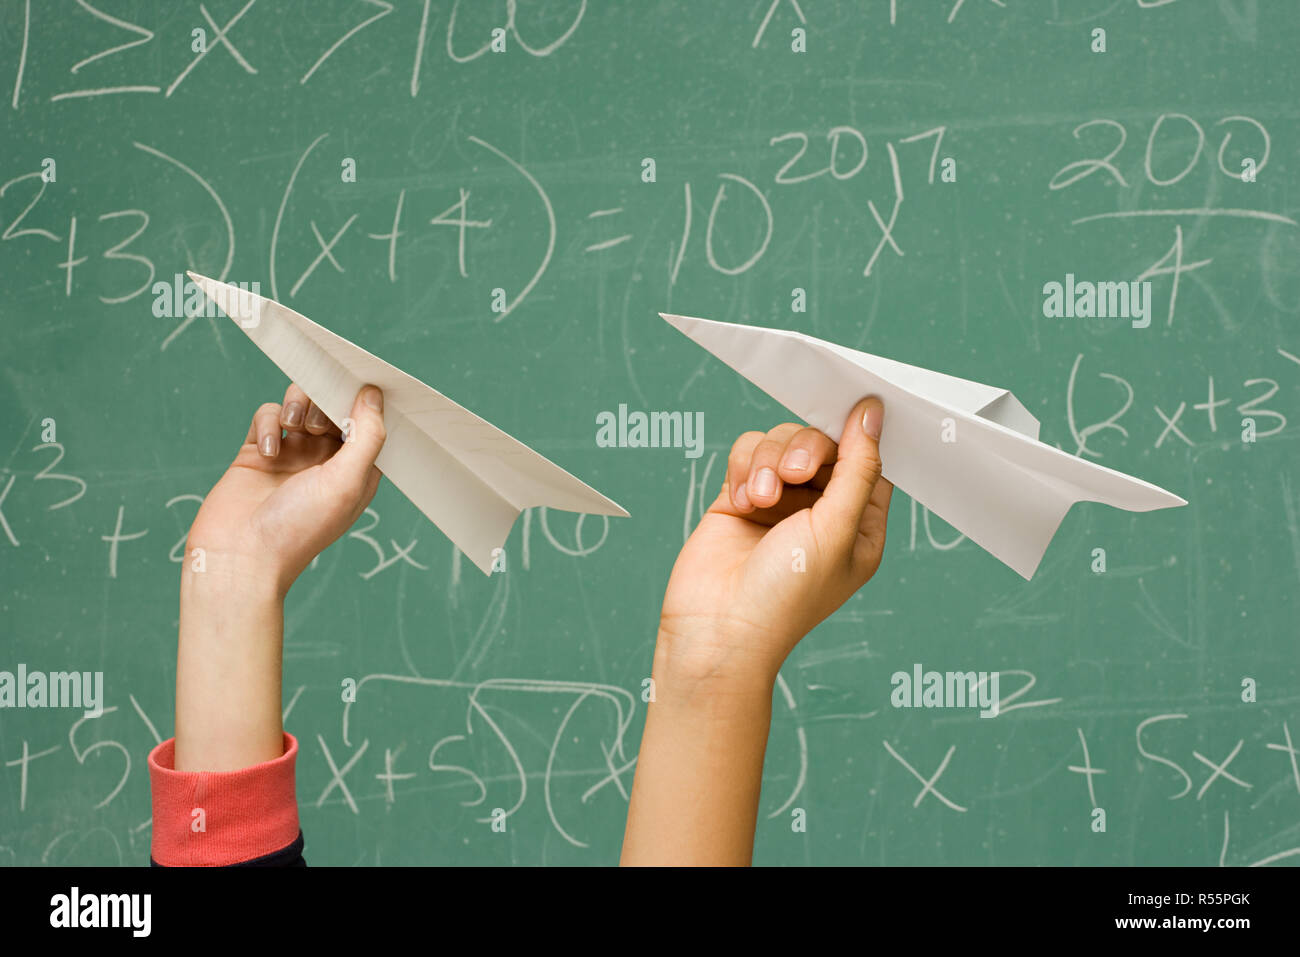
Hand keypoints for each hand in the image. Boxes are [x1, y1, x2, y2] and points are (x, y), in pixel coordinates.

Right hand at [185, 382, 386, 595]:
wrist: (240, 557)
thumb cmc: (298, 529)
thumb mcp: (347, 482)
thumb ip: (366, 437)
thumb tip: (374, 394)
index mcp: (356, 471)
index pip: (370, 423)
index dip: (367, 402)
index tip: (360, 382)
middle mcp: (326, 461)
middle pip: (334, 406)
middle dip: (327, 402)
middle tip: (319, 423)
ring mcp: (291, 455)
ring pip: (300, 404)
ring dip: (298, 405)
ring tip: (293, 427)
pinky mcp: (257, 452)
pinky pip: (267, 417)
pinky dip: (267, 424)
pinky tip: (268, 451)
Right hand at [657, 396, 891, 685]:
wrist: (716, 631)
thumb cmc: (784, 596)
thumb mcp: (837, 529)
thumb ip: (858, 466)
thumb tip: (872, 413)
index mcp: (859, 527)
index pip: (869, 461)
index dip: (861, 433)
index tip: (853, 404)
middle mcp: (820, 513)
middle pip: (823, 443)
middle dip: (806, 449)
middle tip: (793, 473)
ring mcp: (777, 504)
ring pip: (780, 442)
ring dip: (768, 462)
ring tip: (760, 499)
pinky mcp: (738, 498)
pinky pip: (747, 453)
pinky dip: (744, 469)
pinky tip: (741, 503)